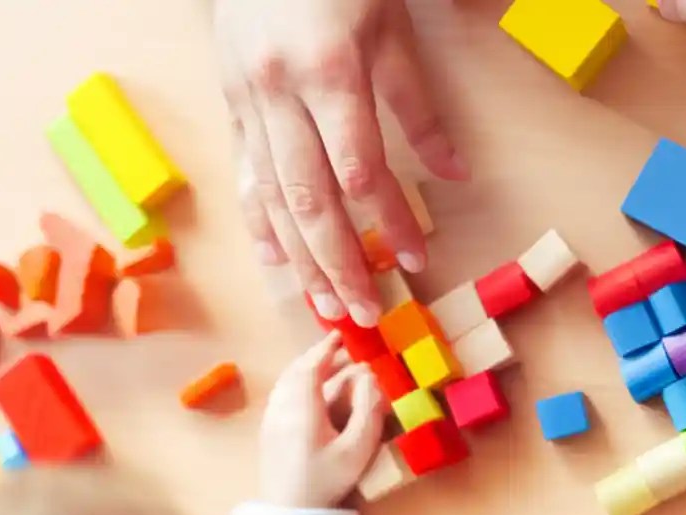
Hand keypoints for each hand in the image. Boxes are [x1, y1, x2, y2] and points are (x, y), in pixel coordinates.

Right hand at [214, 0, 468, 327]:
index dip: (388, 220)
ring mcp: (247, 103)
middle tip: (362, 313)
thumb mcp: (392, 29)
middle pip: (308, 199)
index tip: (412, 258)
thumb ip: (418, 105)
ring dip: (297, 257)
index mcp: (327, 72)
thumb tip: (454, 173)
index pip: (361, 170)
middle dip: (336, 263)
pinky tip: (272, 259)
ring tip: (322, 303)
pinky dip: (258, 220)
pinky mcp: (231, 104)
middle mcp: (279, 96)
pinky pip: (243, 174)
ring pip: (269, 196)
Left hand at [258, 331, 385, 507]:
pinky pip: (282, 394)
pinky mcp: (269, 431)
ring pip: (287, 382)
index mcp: (303, 407)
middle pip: (297, 371)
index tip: (339, 336)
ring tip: (327, 365)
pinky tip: (309, 391)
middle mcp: (282, 407)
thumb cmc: (326, 481)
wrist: (289, 513)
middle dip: (318, 357)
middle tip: (339, 349)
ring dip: (307, 369)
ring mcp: (272, 419)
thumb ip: (368, 411)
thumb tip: (371, 378)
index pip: (311, 367)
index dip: (325, 349)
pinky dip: (297, 382)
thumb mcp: (356, 449)